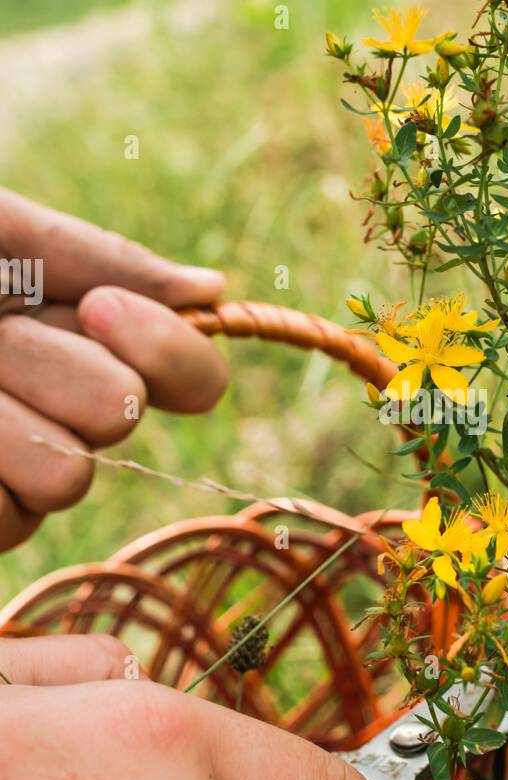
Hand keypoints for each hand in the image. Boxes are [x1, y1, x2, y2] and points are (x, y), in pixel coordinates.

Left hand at [0, 188, 228, 549]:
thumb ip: (98, 259)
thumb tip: (214, 291)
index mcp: (81, 341)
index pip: (193, 379)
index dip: (167, 351)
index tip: (93, 308)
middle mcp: (60, 413)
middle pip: (122, 420)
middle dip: (41, 364)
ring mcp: (13, 477)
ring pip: (65, 479)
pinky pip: (3, 520)